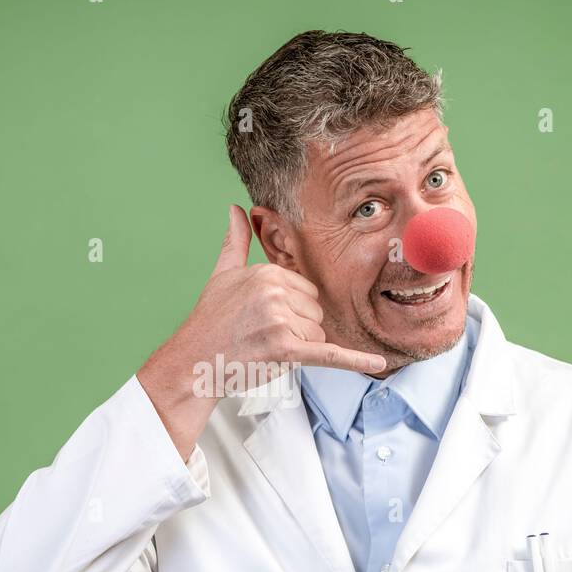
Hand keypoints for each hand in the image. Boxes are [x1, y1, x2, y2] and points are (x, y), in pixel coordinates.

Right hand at [138, 204, 385, 460]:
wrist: (193, 360)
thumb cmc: (209, 320)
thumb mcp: (223, 273)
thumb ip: (236, 240)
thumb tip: (237, 209)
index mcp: (268, 272)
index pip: (308, 292)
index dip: (292, 310)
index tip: (264, 318)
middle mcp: (276, 293)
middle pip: (316, 314)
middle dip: (297, 330)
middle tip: (262, 335)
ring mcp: (280, 321)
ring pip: (318, 336)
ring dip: (298, 349)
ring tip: (265, 348)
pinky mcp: (285, 350)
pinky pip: (329, 354)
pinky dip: (355, 360)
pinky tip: (378, 363)